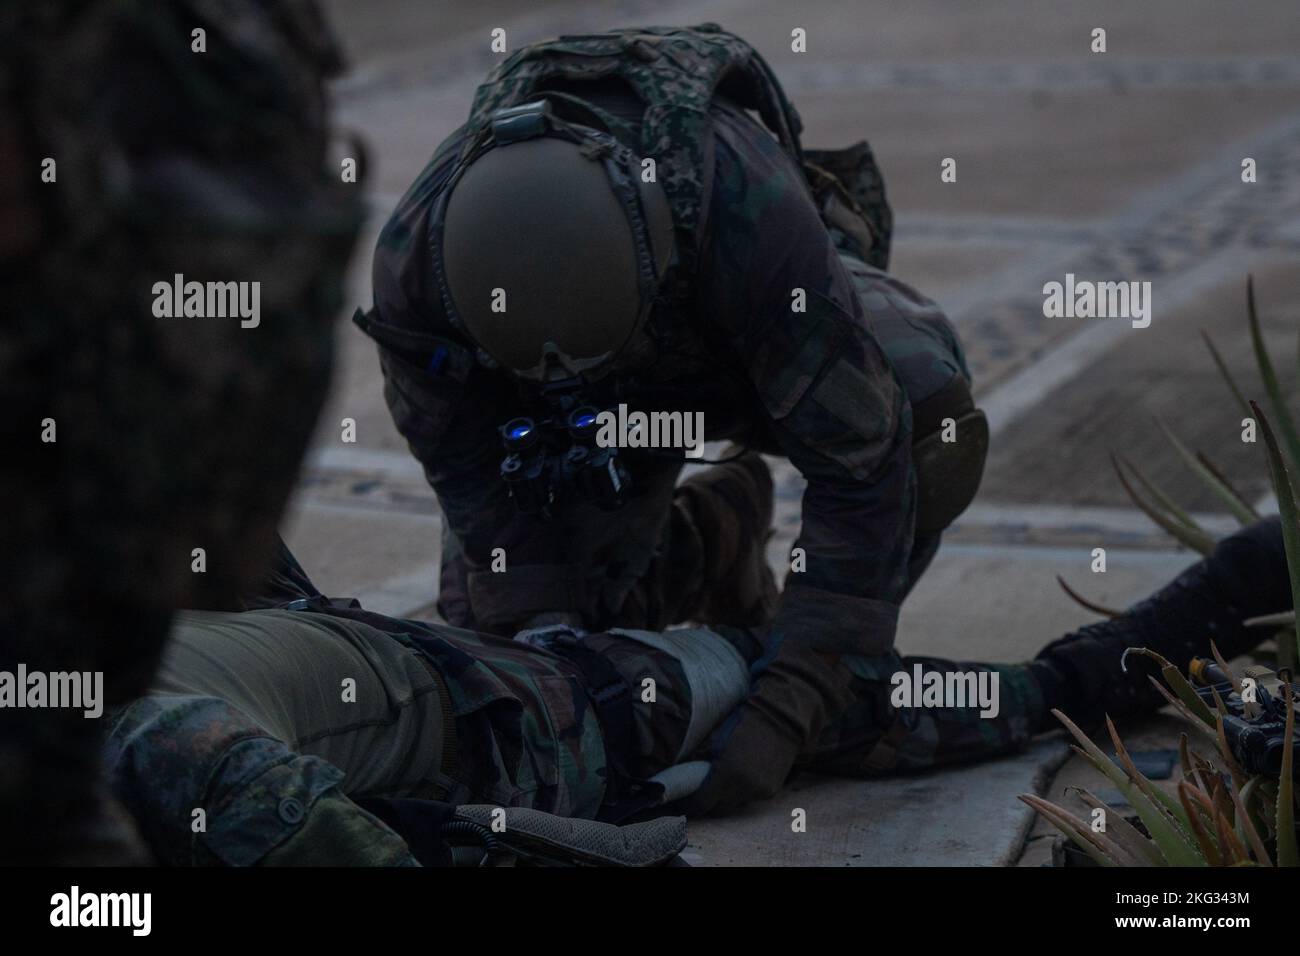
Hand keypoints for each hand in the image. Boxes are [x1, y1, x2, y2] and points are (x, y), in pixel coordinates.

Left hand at [678, 640, 853, 814]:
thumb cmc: (742, 722)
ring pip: (734, 804)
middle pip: (717, 808)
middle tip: (696, 792)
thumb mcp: (714, 740)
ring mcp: (759, 791)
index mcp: (726, 773)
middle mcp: (743, 787)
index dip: (688, 804)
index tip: (680, 801)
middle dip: (706, 802)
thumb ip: (699, 762)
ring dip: (724, 798)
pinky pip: (749, 797)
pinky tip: (737, 778)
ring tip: (717, 784)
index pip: (700, 803)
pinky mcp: (770, 790)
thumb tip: (682, 775)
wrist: (780, 718)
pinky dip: (741, 792)